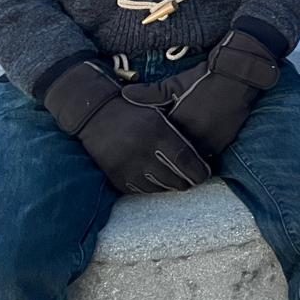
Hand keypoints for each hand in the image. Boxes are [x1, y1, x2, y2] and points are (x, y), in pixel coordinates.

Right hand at [41, 60, 209, 193]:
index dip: (198, 171)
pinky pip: (141, 190)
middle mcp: (141, 151)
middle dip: (188, 180)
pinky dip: (152, 187)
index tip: (205, 173)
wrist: (95, 115)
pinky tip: (158, 180)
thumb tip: (203, 147)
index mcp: (156, 131)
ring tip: (178, 178)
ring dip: (171, 185)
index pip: (184, 160)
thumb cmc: (134, 110)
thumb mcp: (158, 109)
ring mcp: (127, 166)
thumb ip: (179, 126)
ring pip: (159, 187)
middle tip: (194, 177)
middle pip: (174, 178)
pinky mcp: (116, 176)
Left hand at [123, 29, 279, 159]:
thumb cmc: (203, 78)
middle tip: (157, 154)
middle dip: (166, 153)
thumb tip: (125, 95)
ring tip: (175, 156)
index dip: (152, 141)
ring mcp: (210, 142)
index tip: (145, 142)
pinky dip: (199, 154)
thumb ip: (150, 93)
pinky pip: (207, 155)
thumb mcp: (174, 83)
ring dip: (184, 156)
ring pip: (191, 157)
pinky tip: (193, 150)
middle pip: (174, 153)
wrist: (237, 76)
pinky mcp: (223, 142)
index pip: (159, 140)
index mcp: (178, 122)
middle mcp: (194, 136)